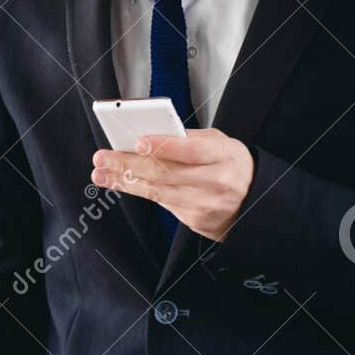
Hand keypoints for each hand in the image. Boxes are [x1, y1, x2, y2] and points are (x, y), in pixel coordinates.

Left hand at [91, 128, 255, 240]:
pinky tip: (119, 183)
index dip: (163, 146)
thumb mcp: (222, 144)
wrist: (253, 203)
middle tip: (103, 157)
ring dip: (124, 182)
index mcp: (226, 157)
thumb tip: (151, 133)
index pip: (192, 150)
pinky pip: (162, 203)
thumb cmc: (231, 165)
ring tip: (100, 173)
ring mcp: (207, 205)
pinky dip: (138, 191)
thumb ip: (191, 138)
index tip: (137, 142)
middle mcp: (218, 183)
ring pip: (158, 192)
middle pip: (167, 172)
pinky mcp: (196, 221)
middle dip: (129, 164)